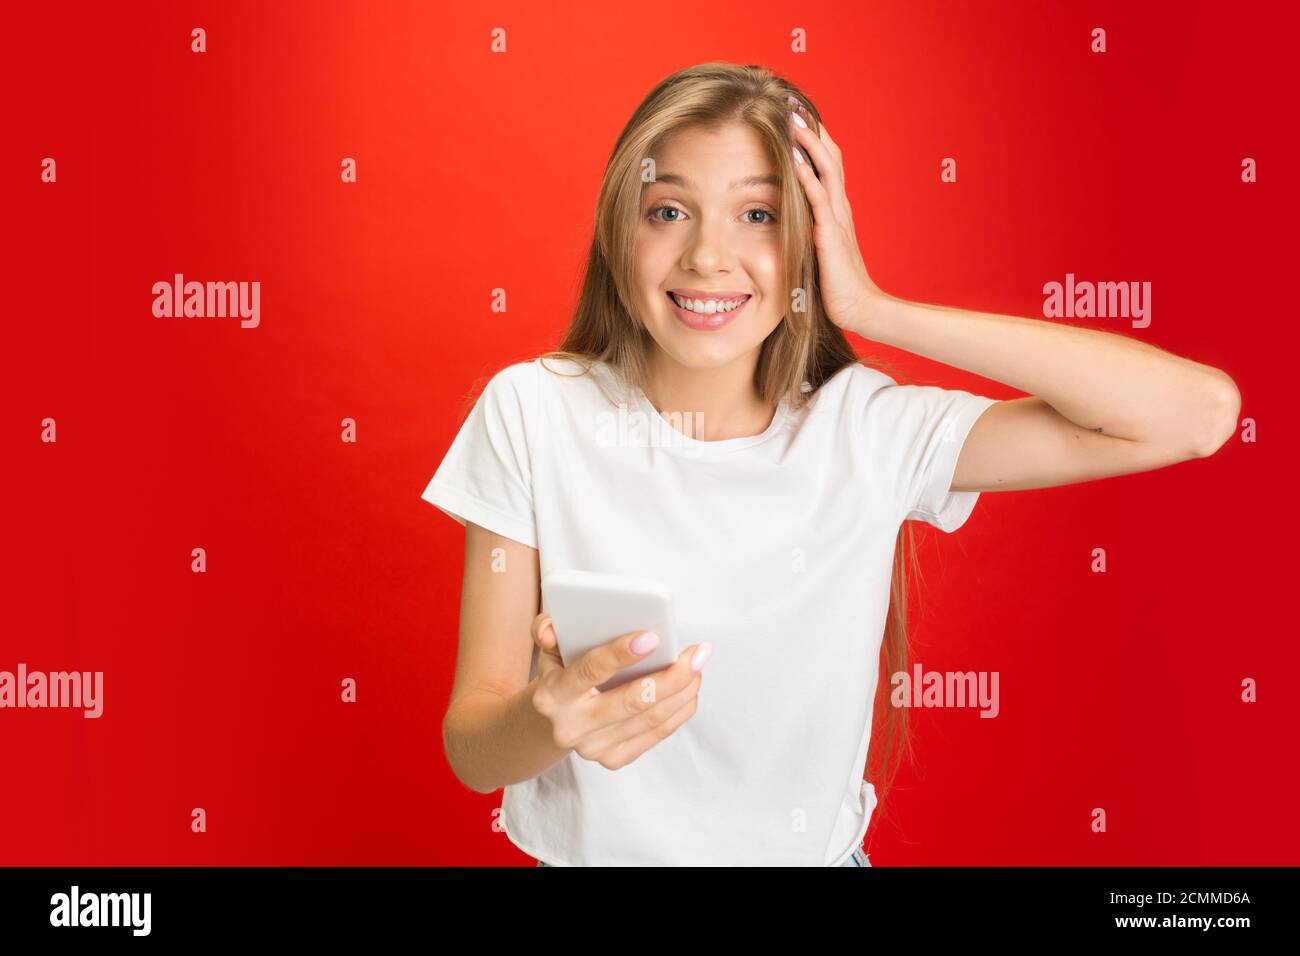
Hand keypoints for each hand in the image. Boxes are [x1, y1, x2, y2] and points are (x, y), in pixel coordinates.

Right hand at [528, 611, 710, 770]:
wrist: (549, 724)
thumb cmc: (559, 676)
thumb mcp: (548, 651)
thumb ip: (546, 630)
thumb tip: (552, 628)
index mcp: (553, 695)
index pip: (590, 671)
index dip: (621, 654)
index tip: (652, 637)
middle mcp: (572, 727)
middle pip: (632, 702)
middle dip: (672, 676)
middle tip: (696, 654)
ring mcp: (594, 748)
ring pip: (650, 719)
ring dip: (682, 691)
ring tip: (698, 665)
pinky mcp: (614, 760)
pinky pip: (656, 734)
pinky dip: (679, 710)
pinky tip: (691, 690)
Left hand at [787, 97, 886, 335]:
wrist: (858, 308)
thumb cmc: (835, 284)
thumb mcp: (817, 249)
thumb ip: (806, 230)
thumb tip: (785, 221)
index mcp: (835, 209)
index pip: (825, 162)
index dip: (811, 137)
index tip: (792, 113)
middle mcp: (839, 206)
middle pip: (828, 154)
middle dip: (810, 126)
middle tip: (791, 99)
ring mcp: (837, 217)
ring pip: (825, 167)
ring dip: (807, 140)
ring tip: (791, 115)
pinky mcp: (830, 233)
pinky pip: (817, 197)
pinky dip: (805, 173)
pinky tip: (792, 156)